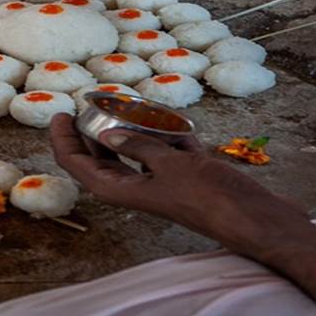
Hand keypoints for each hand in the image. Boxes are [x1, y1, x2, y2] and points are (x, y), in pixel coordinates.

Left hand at [49, 114, 305, 248]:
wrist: (254, 216)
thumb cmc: (210, 195)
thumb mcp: (170, 165)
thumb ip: (139, 146)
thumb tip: (108, 133)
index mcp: (117, 190)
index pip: (75, 163)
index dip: (62, 138)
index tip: (61, 111)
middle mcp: (132, 186)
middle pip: (100, 152)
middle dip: (98, 125)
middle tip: (101, 99)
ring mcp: (156, 179)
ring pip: (134, 145)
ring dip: (140, 126)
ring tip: (145, 108)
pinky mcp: (179, 173)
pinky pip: (165, 147)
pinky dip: (170, 135)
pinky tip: (181, 129)